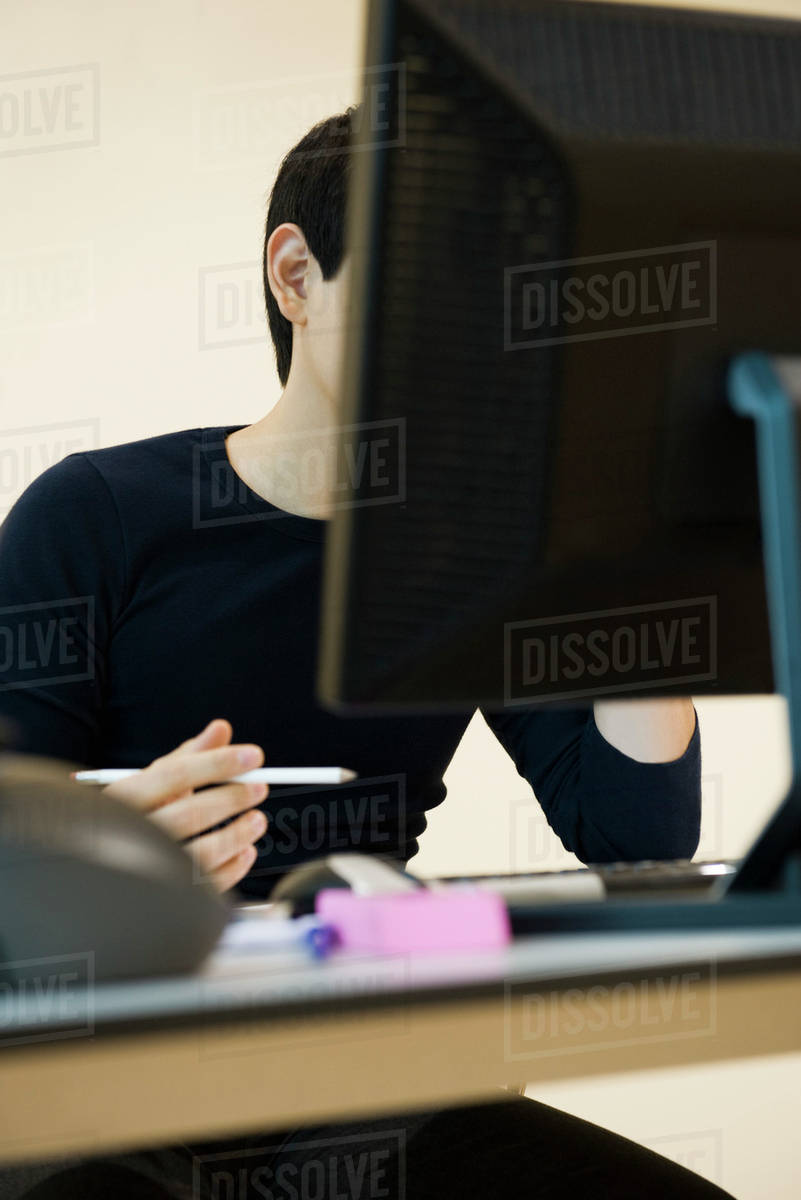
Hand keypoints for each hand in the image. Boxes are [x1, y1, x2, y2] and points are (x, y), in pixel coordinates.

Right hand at [102, 718, 267, 891]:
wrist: (98, 868)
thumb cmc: (133, 814)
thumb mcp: (151, 780)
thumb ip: (188, 755)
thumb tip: (221, 729)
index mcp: (125, 797)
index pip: (175, 775)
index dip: (218, 763)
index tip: (254, 756)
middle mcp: (131, 833)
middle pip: (190, 813)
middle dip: (232, 798)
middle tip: (259, 787)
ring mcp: (146, 868)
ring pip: (201, 853)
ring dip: (237, 834)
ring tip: (257, 820)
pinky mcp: (164, 897)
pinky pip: (206, 886)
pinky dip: (233, 868)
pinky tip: (245, 851)